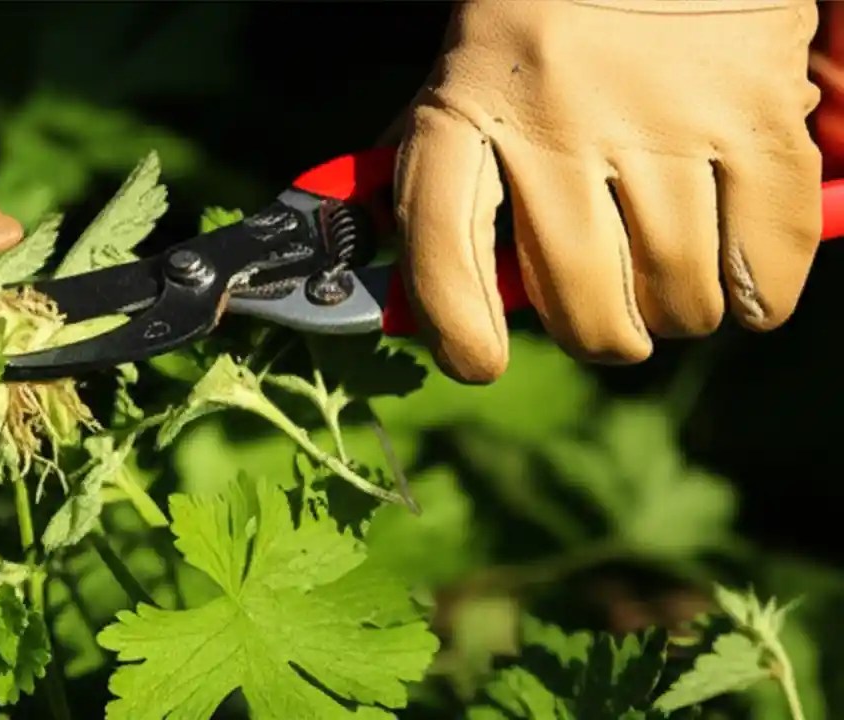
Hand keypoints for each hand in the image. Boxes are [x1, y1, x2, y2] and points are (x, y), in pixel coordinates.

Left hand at [394, 0, 821, 382]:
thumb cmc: (547, 28)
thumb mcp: (470, 84)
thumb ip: (439, 181)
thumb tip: (405, 300)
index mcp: (466, 105)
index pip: (441, 245)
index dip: (457, 324)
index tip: (479, 362)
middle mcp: (556, 114)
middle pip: (582, 302)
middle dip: (600, 335)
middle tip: (609, 317)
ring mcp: (659, 117)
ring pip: (676, 297)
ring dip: (676, 311)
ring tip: (671, 268)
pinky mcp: (755, 114)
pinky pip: (762, 264)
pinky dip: (757, 296)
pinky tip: (740, 273)